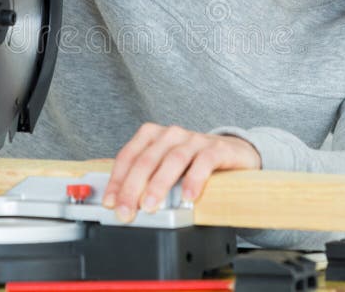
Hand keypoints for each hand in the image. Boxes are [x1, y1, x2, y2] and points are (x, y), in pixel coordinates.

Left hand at [101, 123, 261, 222]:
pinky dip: (194, 179)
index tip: (111, 202)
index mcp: (153, 136)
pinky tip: (189, 196)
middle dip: (133, 187)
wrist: (233, 153)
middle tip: (127, 211)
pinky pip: (204, 162)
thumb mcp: (165, 168)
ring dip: (159, 185)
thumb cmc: (192, 163)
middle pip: (147, 159)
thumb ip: (145, 180)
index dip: (117, 180)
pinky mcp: (217, 148)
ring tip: (151, 206)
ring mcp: (195, 140)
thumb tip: (121, 203)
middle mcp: (172, 134)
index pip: (129, 156)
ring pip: (173, 159)